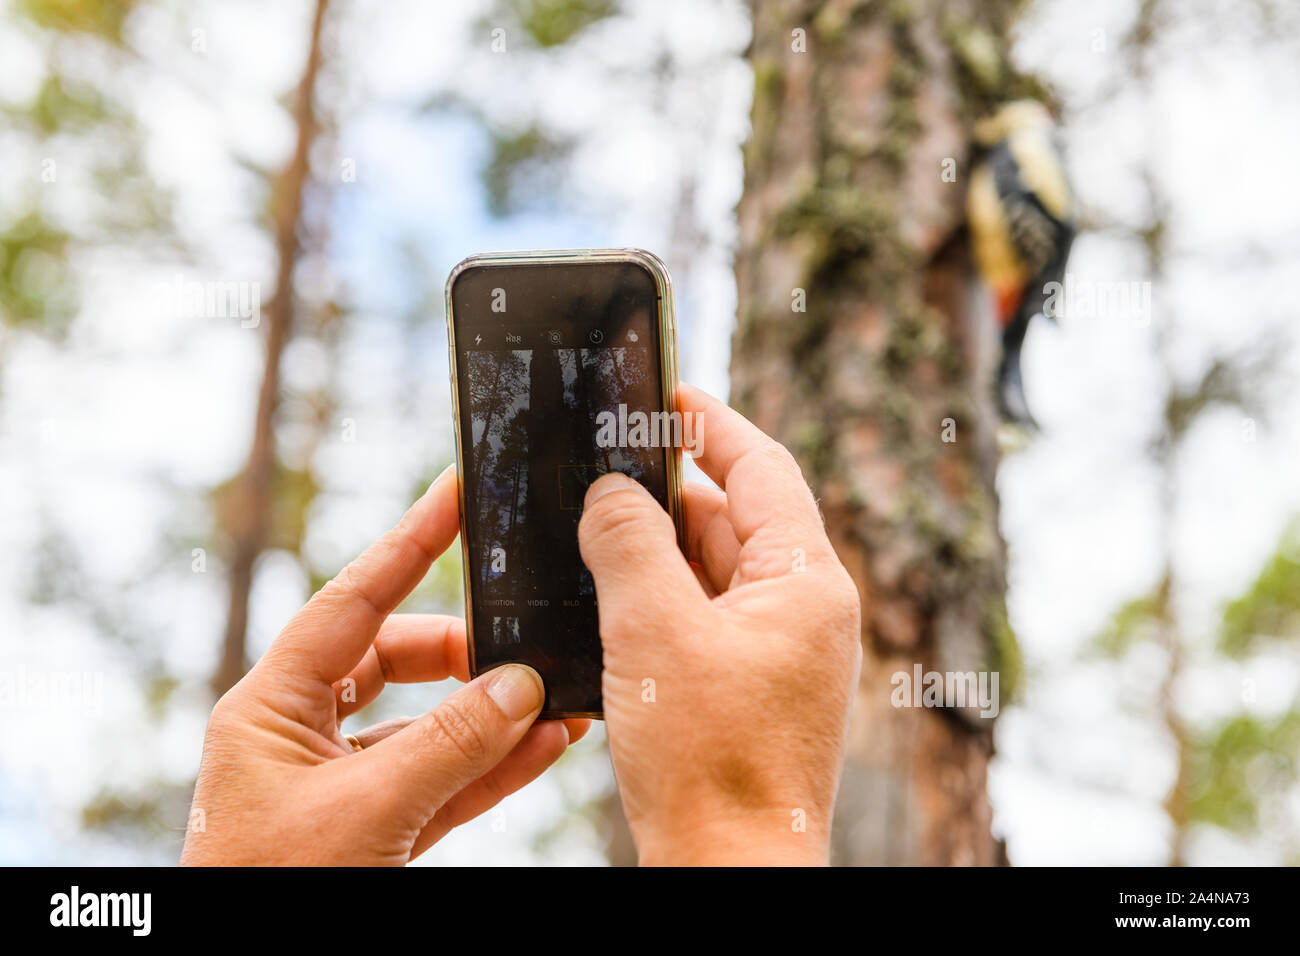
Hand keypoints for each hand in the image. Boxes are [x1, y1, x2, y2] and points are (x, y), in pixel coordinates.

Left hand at [181, 467, 587, 865]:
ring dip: (495, 712)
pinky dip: (494, 764)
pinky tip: (548, 743)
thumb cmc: (274, 892)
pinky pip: (445, 779)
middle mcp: (307, 733)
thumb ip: (450, 746)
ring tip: (562, 693)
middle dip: (468, 652)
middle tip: (526, 641)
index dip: (409, 544)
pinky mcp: (378, 826)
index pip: (351, 601)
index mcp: (272, 708)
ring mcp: (346, 782)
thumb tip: (523, 685)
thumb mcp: (363, 814)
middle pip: (399, 661)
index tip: (458, 494)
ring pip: (432, 725)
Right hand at [578, 384, 861, 864]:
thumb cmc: (707, 759)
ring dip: (656, 551)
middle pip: (734, 517)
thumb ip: (629, 543)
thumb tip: (609, 492)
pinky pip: (702, 618)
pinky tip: (606, 601)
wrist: (728, 869)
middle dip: (666, 493)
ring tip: (590, 534)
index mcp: (806, 581)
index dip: (711, 423)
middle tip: (599, 470)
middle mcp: (803, 609)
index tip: (665, 391)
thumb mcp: (653, 631)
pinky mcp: (749, 686)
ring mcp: (778, 651)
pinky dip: (658, 600)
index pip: (763, 467)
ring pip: (712, 571)